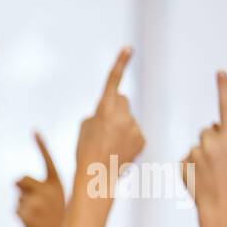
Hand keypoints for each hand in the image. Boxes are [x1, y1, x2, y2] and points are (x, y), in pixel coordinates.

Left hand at [16, 131, 64, 226]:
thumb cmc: (58, 219)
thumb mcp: (56, 199)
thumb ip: (39, 187)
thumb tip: (15, 181)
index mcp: (57, 184)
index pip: (47, 160)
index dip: (41, 145)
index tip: (34, 131)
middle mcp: (47, 189)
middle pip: (22, 179)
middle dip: (20, 185)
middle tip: (31, 198)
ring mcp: (35, 201)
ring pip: (19, 197)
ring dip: (24, 205)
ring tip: (39, 217)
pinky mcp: (25, 212)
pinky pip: (17, 209)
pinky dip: (22, 216)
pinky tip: (34, 223)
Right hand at [75, 47, 143, 183]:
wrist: (97, 178)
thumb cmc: (85, 152)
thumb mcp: (85, 127)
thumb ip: (99, 113)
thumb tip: (112, 112)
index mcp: (104, 109)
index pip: (113, 81)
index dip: (120, 63)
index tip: (129, 48)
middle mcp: (122, 115)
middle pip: (122, 100)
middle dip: (114, 107)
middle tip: (103, 127)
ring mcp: (134, 127)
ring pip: (128, 118)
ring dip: (120, 126)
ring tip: (109, 145)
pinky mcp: (142, 138)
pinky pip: (134, 131)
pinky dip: (127, 138)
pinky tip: (119, 150)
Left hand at [181, 72, 226, 217]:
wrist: (221, 206)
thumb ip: (225, 139)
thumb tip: (210, 127)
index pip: (226, 108)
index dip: (224, 89)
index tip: (220, 72)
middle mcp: (212, 142)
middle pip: (206, 131)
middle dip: (210, 141)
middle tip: (218, 161)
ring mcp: (195, 152)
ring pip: (196, 146)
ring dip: (200, 156)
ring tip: (209, 174)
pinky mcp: (182, 163)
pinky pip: (186, 159)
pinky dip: (191, 167)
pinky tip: (198, 179)